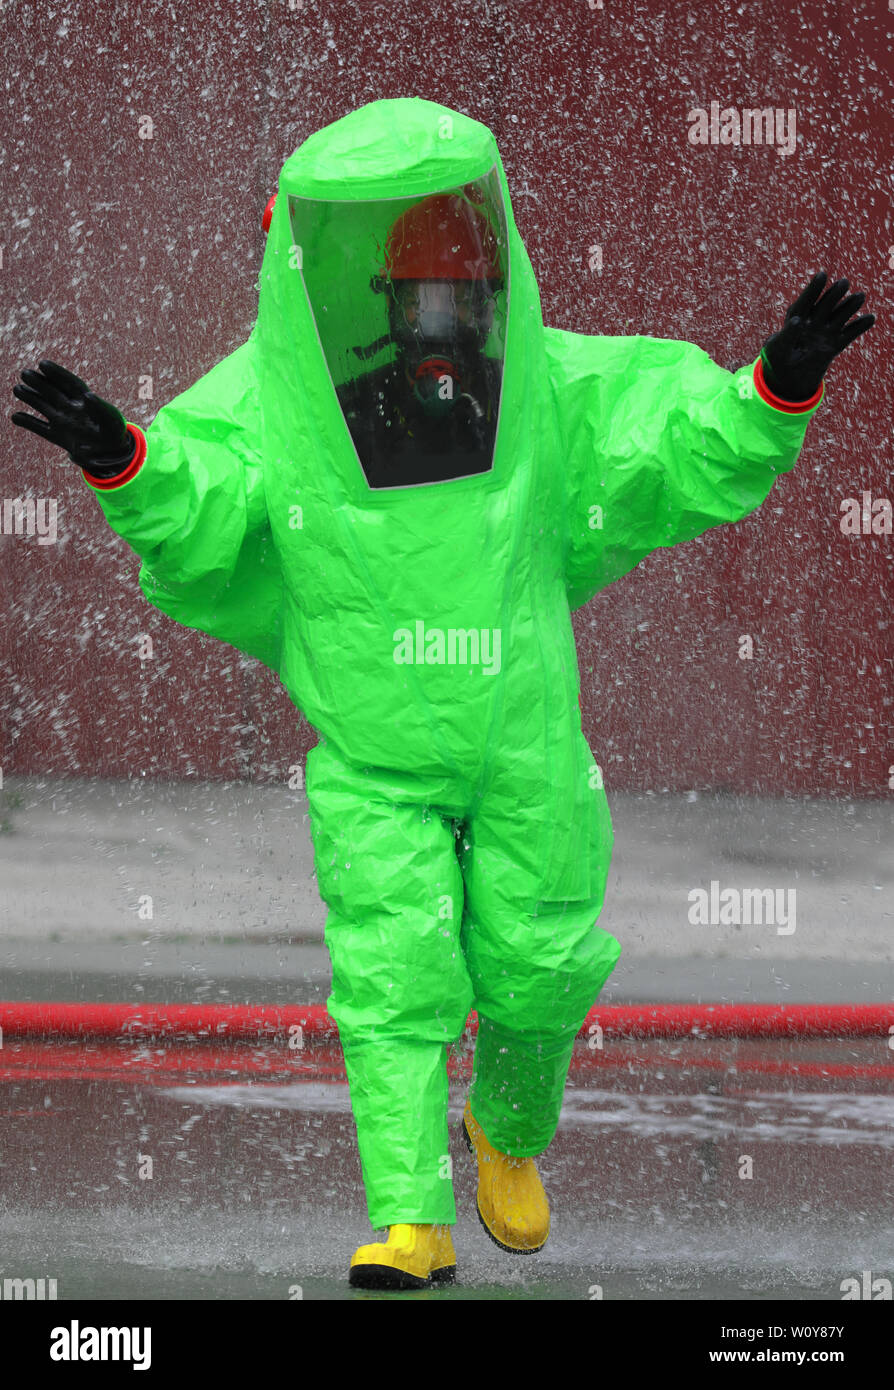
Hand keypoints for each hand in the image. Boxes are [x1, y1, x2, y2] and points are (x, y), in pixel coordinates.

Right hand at [11, 359, 134, 475]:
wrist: (112, 453)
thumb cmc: (114, 432)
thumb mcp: (112, 419)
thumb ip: (100, 408)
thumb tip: (88, 396)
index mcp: (85, 400)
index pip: (69, 383)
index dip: (57, 373)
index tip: (43, 364)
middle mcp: (71, 407)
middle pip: (53, 391)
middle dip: (39, 382)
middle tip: (25, 374)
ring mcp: (63, 421)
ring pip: (44, 406)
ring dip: (31, 397)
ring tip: (17, 389)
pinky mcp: (59, 436)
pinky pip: (41, 428)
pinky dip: (28, 423)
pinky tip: (14, 417)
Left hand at [760, 272, 874, 402]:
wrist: (788, 377)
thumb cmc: (778, 359)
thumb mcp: (778, 348)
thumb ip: (787, 335)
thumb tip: (797, 321)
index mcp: (796, 318)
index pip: (805, 301)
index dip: (813, 289)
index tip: (822, 275)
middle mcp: (813, 321)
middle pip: (825, 305)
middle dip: (834, 294)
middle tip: (844, 283)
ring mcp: (825, 332)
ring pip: (839, 316)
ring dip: (849, 306)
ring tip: (860, 296)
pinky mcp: (835, 345)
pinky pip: (849, 334)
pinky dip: (859, 327)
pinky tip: (870, 318)